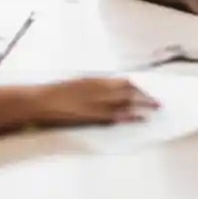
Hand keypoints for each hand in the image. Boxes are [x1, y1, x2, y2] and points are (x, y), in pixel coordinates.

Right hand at [28, 77, 158, 126]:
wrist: (39, 101)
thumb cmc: (56, 92)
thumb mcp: (79, 83)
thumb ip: (95, 86)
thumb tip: (110, 88)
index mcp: (96, 80)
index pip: (124, 81)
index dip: (138, 86)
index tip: (148, 89)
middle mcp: (100, 89)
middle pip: (129, 92)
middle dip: (145, 96)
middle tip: (158, 101)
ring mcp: (97, 103)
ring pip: (126, 103)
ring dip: (143, 105)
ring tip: (155, 108)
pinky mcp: (92, 116)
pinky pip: (116, 116)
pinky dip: (130, 116)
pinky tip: (140, 118)